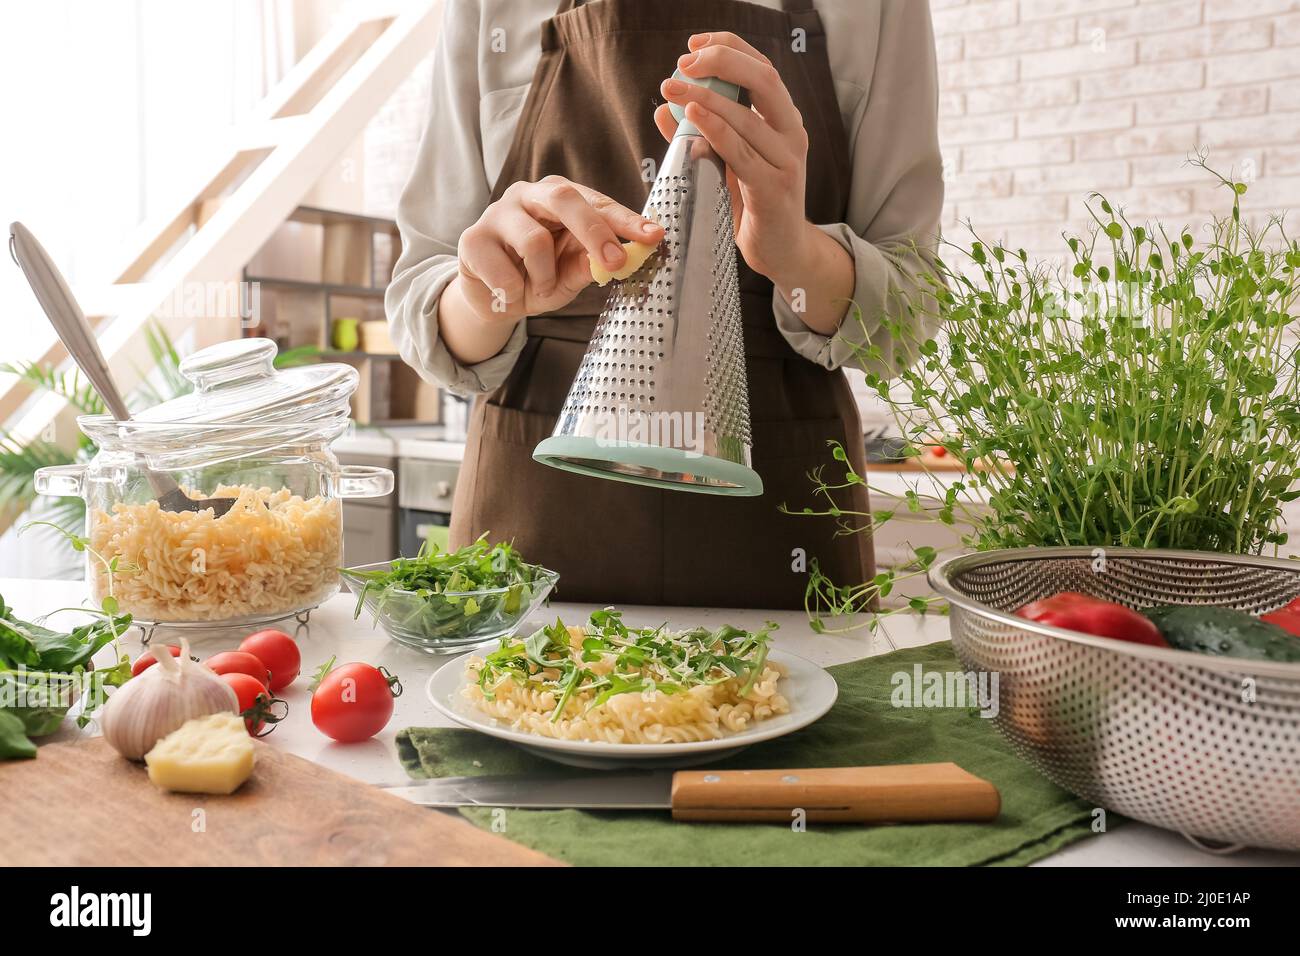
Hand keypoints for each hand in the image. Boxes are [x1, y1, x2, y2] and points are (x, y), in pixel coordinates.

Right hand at [456, 175, 663, 323]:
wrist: (492, 299)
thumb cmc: (536, 277)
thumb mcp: (571, 274)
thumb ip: (592, 263)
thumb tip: (620, 258)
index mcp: (558, 198)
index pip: (597, 202)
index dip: (626, 219)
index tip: (654, 236)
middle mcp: (528, 196)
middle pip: (563, 199)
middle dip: (594, 232)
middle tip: (616, 263)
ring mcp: (497, 213)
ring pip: (534, 240)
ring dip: (544, 276)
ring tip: (540, 288)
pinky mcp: (472, 239)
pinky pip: (504, 270)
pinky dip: (514, 291)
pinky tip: (509, 292)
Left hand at [656, 32, 812, 287]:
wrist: (780, 250)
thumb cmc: (751, 203)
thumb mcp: (724, 162)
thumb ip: (698, 135)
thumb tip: (663, 108)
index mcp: (783, 119)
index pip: (762, 67)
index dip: (730, 47)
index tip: (694, 44)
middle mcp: (792, 133)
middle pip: (764, 79)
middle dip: (722, 62)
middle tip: (684, 63)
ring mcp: (787, 161)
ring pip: (747, 117)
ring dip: (705, 98)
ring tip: (672, 89)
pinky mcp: (775, 189)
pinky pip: (742, 154)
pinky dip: (716, 132)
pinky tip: (692, 118)